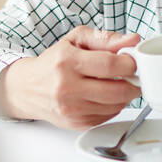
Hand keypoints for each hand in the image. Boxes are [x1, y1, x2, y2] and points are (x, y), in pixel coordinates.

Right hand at [0, 26, 140, 128]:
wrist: (27, 88)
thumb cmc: (53, 62)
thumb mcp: (76, 40)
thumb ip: (106, 38)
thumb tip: (133, 40)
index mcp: (67, 62)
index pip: (110, 65)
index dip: (130, 64)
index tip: (133, 62)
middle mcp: (67, 87)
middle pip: (117, 90)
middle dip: (133, 83)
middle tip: (134, 76)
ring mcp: (71, 109)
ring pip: (115, 106)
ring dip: (125, 95)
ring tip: (118, 84)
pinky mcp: (75, 123)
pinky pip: (107, 117)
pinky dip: (113, 106)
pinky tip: (105, 96)